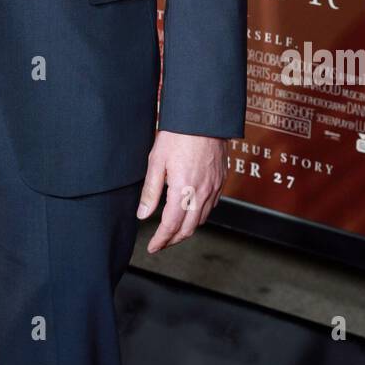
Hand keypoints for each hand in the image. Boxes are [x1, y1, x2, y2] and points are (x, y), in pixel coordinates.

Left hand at [136, 130, 228, 252]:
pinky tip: (190, 210)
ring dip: (187, 229)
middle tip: (161, 243)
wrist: (203, 117)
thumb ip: (151, 191)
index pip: (171, 225)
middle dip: (174, 240)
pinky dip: (200, 214)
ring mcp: (215, 187)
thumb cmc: (179, 134)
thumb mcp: (157, 161)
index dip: (161, 240)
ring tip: (173, 229)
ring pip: (202, 219)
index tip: (152, 247)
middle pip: (189, 229)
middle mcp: (202, 192)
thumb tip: (143, 215)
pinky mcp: (221, 180)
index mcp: (184, 189)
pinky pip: (212, 206)